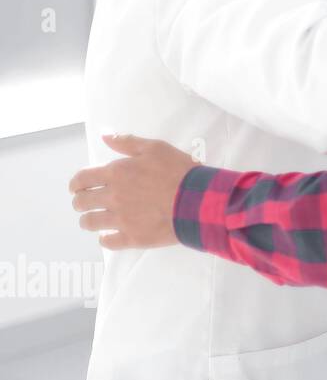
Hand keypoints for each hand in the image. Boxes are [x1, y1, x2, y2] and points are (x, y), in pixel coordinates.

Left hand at [68, 134, 197, 249]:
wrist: (198, 200)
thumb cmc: (180, 171)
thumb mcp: (156, 148)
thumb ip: (127, 142)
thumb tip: (104, 136)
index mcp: (116, 173)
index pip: (82, 179)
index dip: (76, 184)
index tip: (77, 188)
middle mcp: (113, 197)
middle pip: (82, 203)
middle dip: (80, 202)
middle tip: (86, 203)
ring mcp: (121, 219)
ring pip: (91, 223)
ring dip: (89, 221)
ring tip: (94, 220)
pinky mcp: (133, 237)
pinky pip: (109, 242)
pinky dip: (105, 239)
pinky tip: (109, 236)